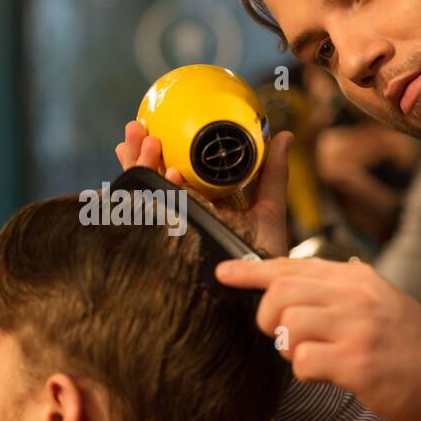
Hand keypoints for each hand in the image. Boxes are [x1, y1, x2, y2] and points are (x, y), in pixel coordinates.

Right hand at [115, 120, 293, 256]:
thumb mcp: (268, 209)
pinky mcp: (165, 248)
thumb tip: (283, 135)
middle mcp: (177, 218)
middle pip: (147, 181)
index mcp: (195, 205)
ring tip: (149, 142)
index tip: (150, 127)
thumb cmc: (263, 258)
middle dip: (138, 153)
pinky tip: (167, 176)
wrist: (256, 293)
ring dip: (140, 166)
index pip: (166, 172)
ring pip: (143, 196)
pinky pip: (149, 219)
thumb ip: (273, 173)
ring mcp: (168, 233)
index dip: (153, 150)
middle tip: (137, 127)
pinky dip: (152, 196)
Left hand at [215, 256, 420, 420]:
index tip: (223, 273)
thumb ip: (332, 293)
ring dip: (291, 348)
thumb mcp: (373, 301)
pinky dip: (307, 373)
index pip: (290, 266)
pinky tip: (331, 374)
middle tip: (285, 336)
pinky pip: (303, 362)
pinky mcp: (356, 362)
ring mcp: (356, 327)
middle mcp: (354, 296)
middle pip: (280, 294)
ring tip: (317, 356)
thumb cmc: (407, 343)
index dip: (250, 271)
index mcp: (354, 278)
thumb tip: (283, 291)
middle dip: (270, 319)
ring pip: (288, 327)